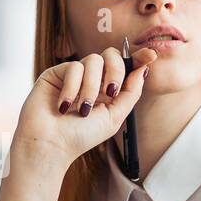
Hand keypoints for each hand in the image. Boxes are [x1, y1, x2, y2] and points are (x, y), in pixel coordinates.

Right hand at [12, 47, 156, 172]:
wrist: (50, 145)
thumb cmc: (79, 137)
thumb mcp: (114, 117)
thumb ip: (130, 93)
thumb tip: (143, 68)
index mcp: (106, 90)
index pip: (124, 67)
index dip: (138, 58)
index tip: (151, 55)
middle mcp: (91, 80)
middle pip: (111, 56)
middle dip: (115, 71)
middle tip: (109, 93)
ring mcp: (73, 75)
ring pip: (93, 61)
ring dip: (90, 87)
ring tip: (81, 110)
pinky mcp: (55, 73)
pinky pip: (73, 67)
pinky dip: (72, 88)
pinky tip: (63, 106)